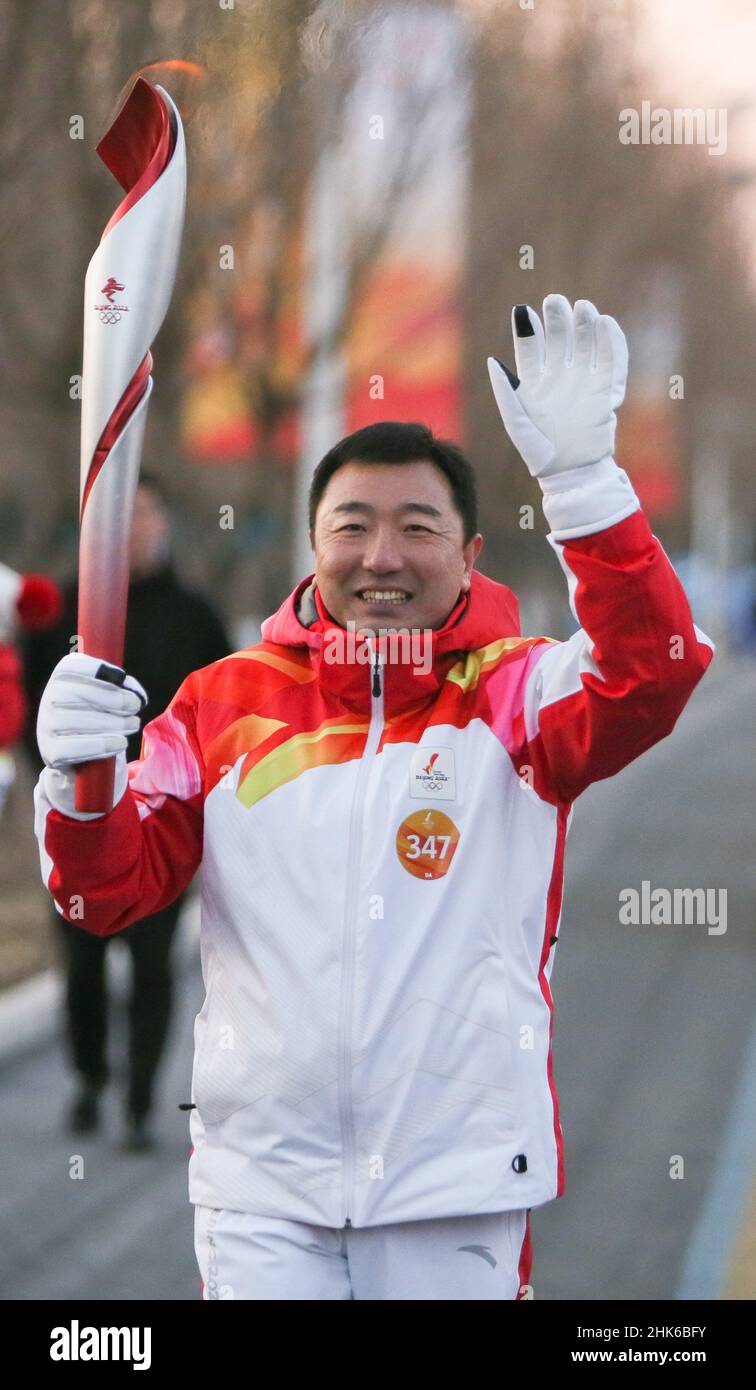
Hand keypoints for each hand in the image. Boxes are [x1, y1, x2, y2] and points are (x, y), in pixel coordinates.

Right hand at [37, 652, 147, 771]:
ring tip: (132, 724)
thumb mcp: (108, 695)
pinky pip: (75, 748)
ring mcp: (46, 726)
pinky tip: (120, 742)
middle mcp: (49, 698)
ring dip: (113, 723)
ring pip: (78, 722)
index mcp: (62, 679)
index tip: (120, 677)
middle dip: (113, 699)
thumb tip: (135, 694)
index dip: (96, 669)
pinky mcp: (51, 751)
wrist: (77, 754)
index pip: (70, 667)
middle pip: (77, 694)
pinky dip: (102, 745)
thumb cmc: (97, 716)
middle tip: (135, 706)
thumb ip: (123, 687)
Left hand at [487, 294, 627, 478]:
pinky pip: (611, 360)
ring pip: (585, 344)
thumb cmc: (538, 451)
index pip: (531, 347)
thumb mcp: (517, 422)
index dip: (528, 329)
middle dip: (558, 319)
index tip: (524, 312)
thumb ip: (506, 393)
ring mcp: (583, 381)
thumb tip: (493, 361)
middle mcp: (559, 377)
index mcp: (533, 382)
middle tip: (556, 301)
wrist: (571, 472)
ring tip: (582, 307)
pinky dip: (610, 342)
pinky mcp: (605, 390)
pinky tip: (605, 323)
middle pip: (559, 339)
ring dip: (584, 324)